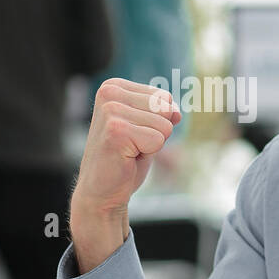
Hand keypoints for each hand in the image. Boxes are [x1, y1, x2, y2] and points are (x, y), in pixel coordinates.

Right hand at [69, 78, 180, 272]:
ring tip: (128, 151)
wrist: (102, 192)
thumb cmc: (125, 159)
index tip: (134, 135)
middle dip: (156, 131)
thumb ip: (163, 112)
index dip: (158, 122)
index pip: (164, 97)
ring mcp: (111, 110)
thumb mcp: (147, 127)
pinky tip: (126, 158)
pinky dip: (148, 154)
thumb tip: (176, 112)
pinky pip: (158, 139)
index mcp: (114, 86)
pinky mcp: (116, 130)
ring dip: (151, 144)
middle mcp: (109, 92)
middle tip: (132, 145)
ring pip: (164, 124)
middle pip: (165, 107)